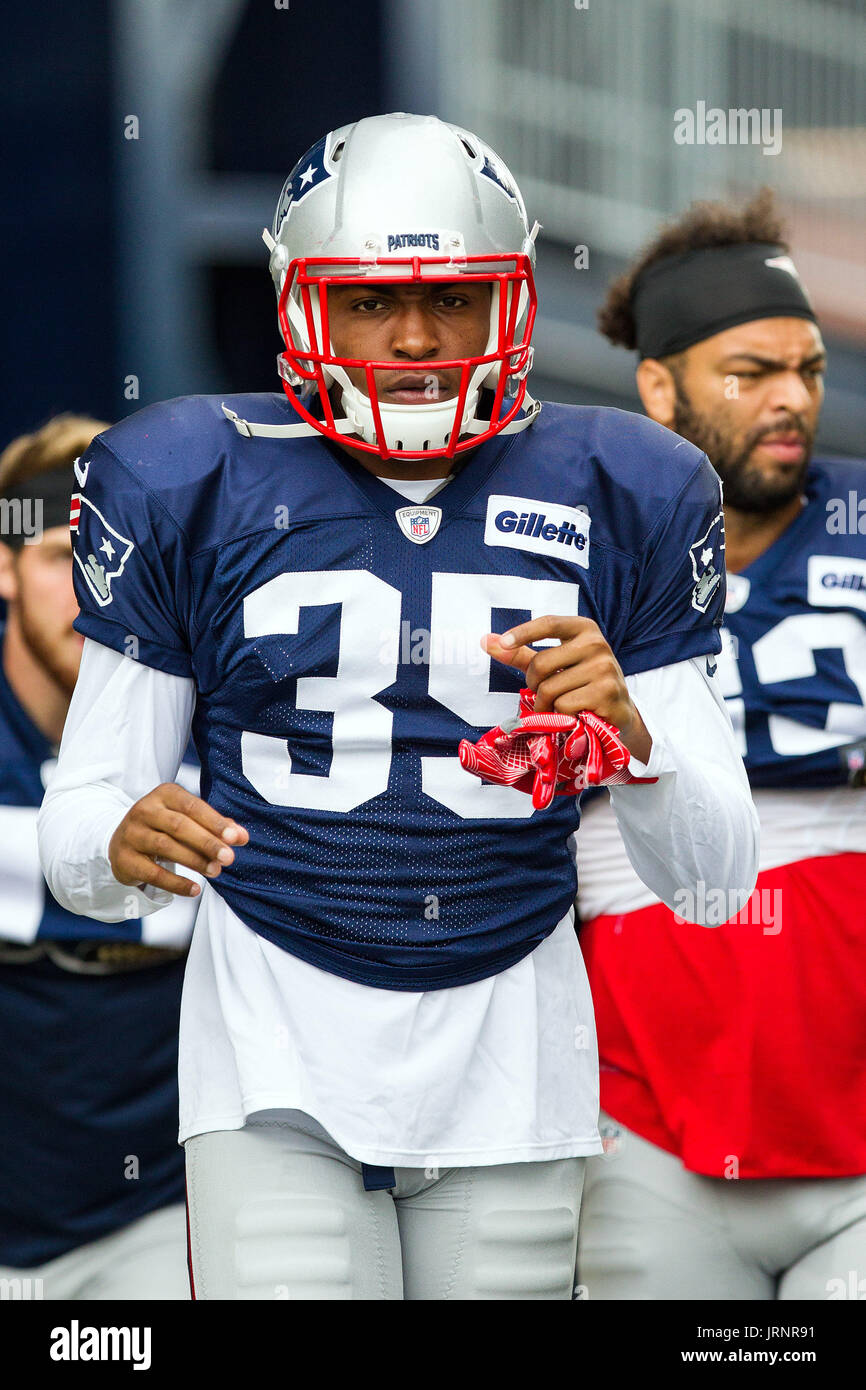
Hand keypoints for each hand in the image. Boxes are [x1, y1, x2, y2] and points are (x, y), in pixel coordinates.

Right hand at [108, 783, 248, 897]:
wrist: (121, 843)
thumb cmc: (164, 828)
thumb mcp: (187, 819)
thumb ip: (215, 826)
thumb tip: (241, 837)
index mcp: (164, 794)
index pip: (193, 806)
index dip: (215, 822)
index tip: (236, 838)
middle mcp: (144, 810)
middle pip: (179, 825)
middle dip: (207, 842)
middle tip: (229, 858)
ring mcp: (132, 834)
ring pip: (165, 846)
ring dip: (194, 861)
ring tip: (215, 871)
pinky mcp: (124, 859)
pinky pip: (152, 873)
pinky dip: (175, 883)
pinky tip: (194, 889)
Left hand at [483, 615, 651, 762]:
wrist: (618, 710)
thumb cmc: (580, 683)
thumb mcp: (554, 663)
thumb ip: (521, 654)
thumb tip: (485, 640)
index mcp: (584, 629)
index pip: (549, 623)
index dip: (523, 632)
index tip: (503, 643)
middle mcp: (597, 644)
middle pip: (541, 663)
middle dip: (533, 684)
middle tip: (543, 693)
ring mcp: (604, 668)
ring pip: (550, 690)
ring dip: (546, 705)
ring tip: (560, 706)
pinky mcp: (607, 693)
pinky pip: (564, 706)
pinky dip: (561, 716)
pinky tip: (575, 714)